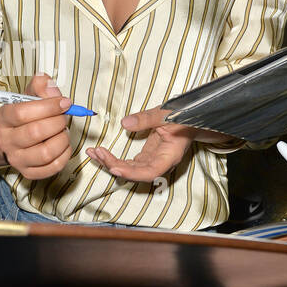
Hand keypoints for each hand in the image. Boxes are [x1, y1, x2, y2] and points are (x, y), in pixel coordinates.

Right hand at [0, 72, 72, 178]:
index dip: (48, 106)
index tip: (64, 102)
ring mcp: (17, 159)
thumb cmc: (23, 115)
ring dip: (62, 139)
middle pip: (35, 133)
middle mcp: (7, 141)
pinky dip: (65, 154)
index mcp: (3, 119)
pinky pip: (53, 167)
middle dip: (57, 122)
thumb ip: (39, 86)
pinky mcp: (29, 172)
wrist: (10, 139)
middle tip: (64, 116)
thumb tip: (49, 84)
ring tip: (63, 131)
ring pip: (45, 153)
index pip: (22, 113)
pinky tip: (63, 144)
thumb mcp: (27, 96)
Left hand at [87, 107, 232, 183]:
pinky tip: (101, 153)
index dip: (132, 173)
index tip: (114, 168)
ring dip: (111, 163)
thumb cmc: (184, 117)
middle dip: (114, 165)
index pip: (150, 171)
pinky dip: (115, 158)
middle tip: (97, 154)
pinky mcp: (147, 156)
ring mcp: (153, 161)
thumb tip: (125, 123)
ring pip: (130, 169)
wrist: (192, 119)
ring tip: (94, 153)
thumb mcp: (166, 114)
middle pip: (136, 172)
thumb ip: (146, 119)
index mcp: (170, 156)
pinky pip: (129, 162)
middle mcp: (161, 163)